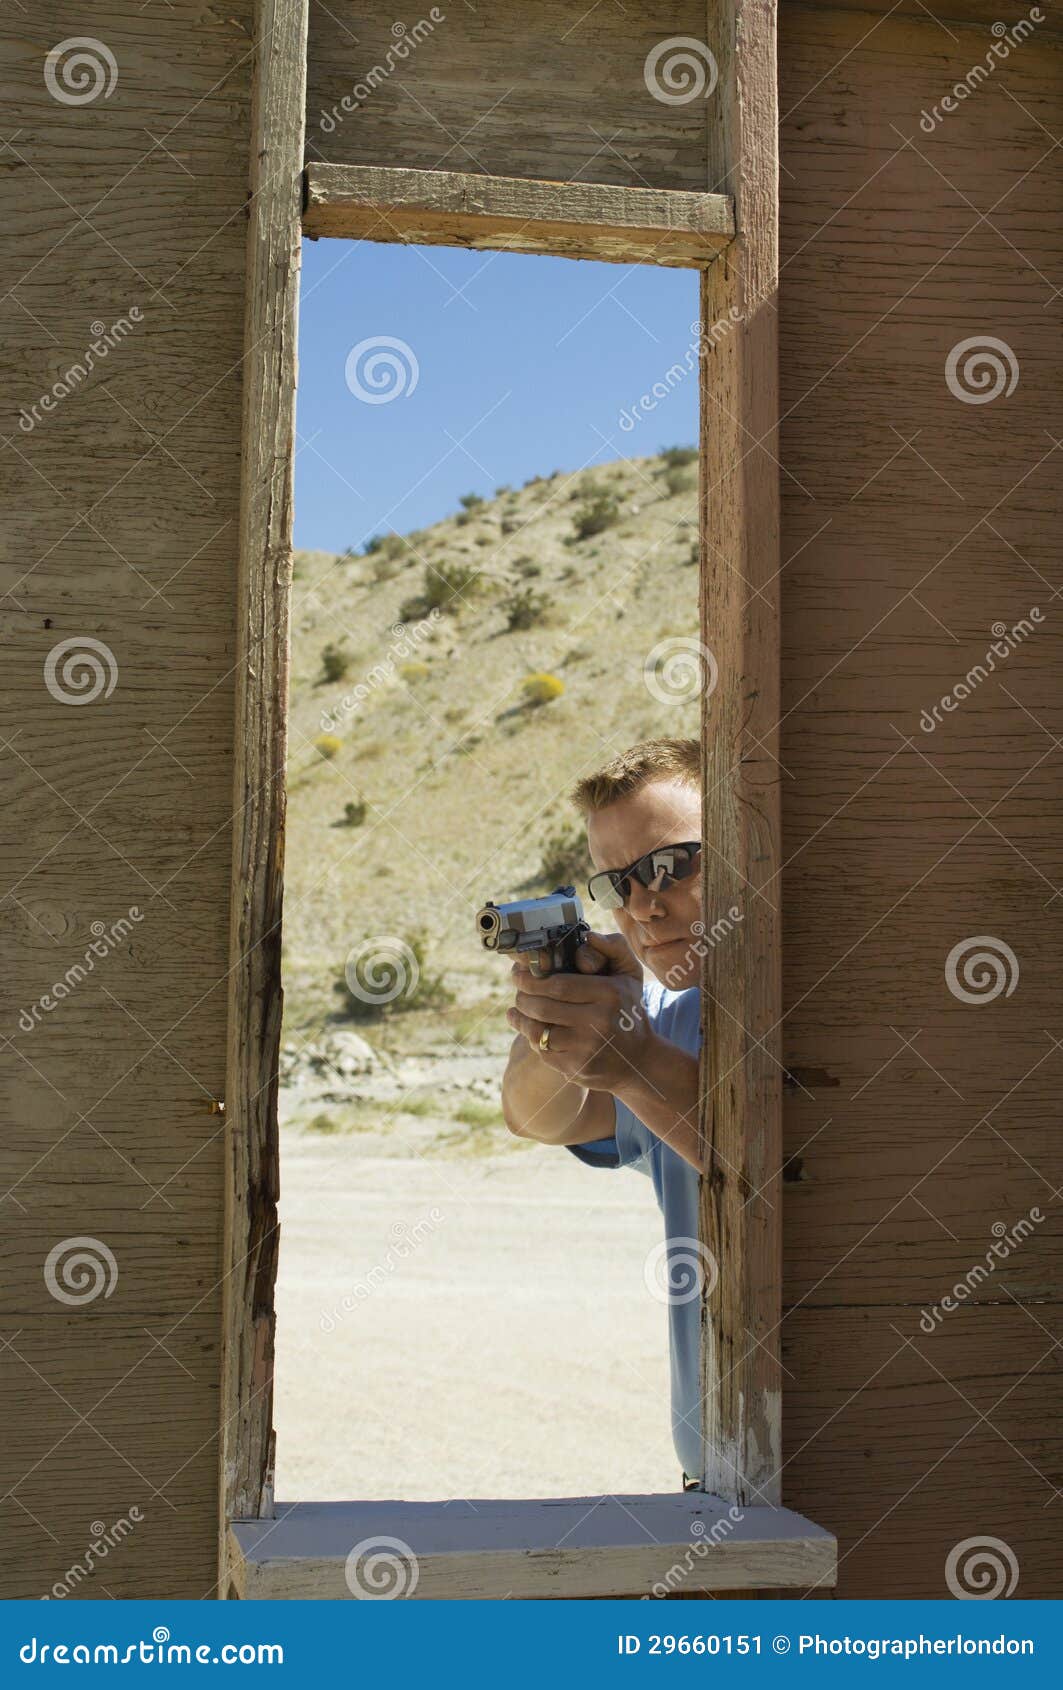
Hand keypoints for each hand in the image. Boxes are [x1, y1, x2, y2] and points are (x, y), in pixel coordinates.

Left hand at [505, 930, 649, 1091]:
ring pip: (538, 1031)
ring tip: (516, 1010)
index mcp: (610, 994)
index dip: (531, 979)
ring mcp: (588, 1049)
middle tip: (518, 990)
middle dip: (523, 996)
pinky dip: (532, 1038)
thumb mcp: (629, 974)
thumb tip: (588, 936)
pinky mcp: (577, 1069)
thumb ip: (612, 948)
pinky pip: (543, 1051)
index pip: (558, 985)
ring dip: (520, 1019)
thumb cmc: (628, 1010)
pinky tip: (528, 1029)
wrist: (638, 1061)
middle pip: (543, 1006)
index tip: (519, 974)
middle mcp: (599, 1022)